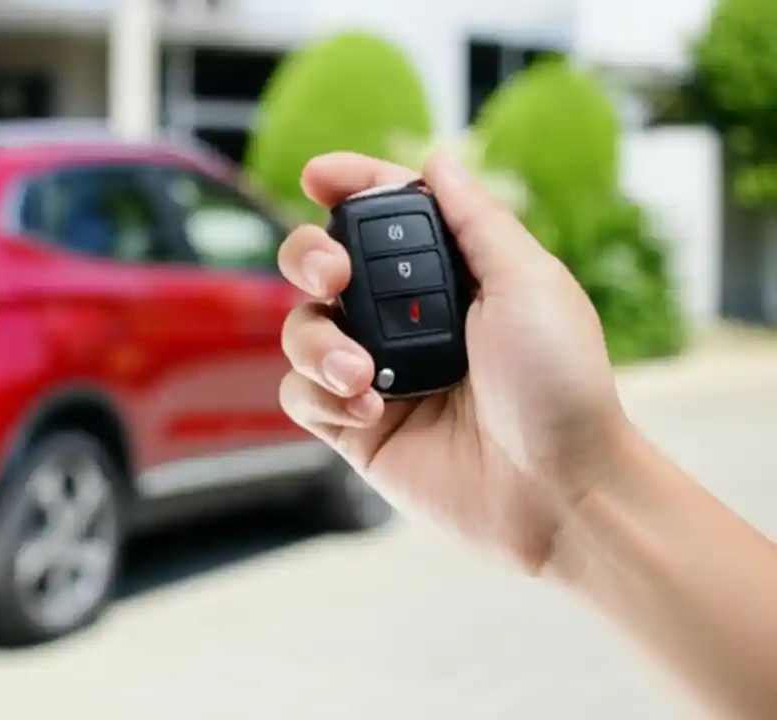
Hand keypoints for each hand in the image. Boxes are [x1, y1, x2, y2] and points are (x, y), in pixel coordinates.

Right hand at [278, 151, 630, 572]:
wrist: (558, 493)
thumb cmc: (561, 388)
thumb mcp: (530, 283)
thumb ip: (475, 220)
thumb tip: (437, 158)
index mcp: (450, 277)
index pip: (384, 215)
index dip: (348, 186)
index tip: (319, 174)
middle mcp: (404, 320)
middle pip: (320, 265)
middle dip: (309, 258)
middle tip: (333, 277)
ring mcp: (375, 373)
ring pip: (301, 329)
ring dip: (319, 343)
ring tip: (362, 375)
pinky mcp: (354, 428)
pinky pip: (300, 394)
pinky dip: (321, 395)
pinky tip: (368, 411)